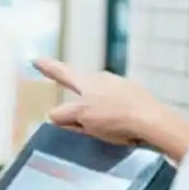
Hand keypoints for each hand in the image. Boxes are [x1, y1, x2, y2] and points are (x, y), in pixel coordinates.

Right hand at [33, 58, 188, 161]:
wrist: (152, 122)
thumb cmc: (113, 117)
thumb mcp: (80, 117)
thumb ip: (63, 115)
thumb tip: (55, 115)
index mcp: (87, 81)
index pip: (62, 73)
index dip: (48, 68)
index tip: (36, 60)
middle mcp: (104, 79)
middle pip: (82, 87)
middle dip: (76, 98)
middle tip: (74, 115)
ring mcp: (122, 87)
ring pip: (100, 98)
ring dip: (95, 109)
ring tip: (99, 129)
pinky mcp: (137, 99)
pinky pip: (116, 106)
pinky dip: (111, 116)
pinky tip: (117, 129)